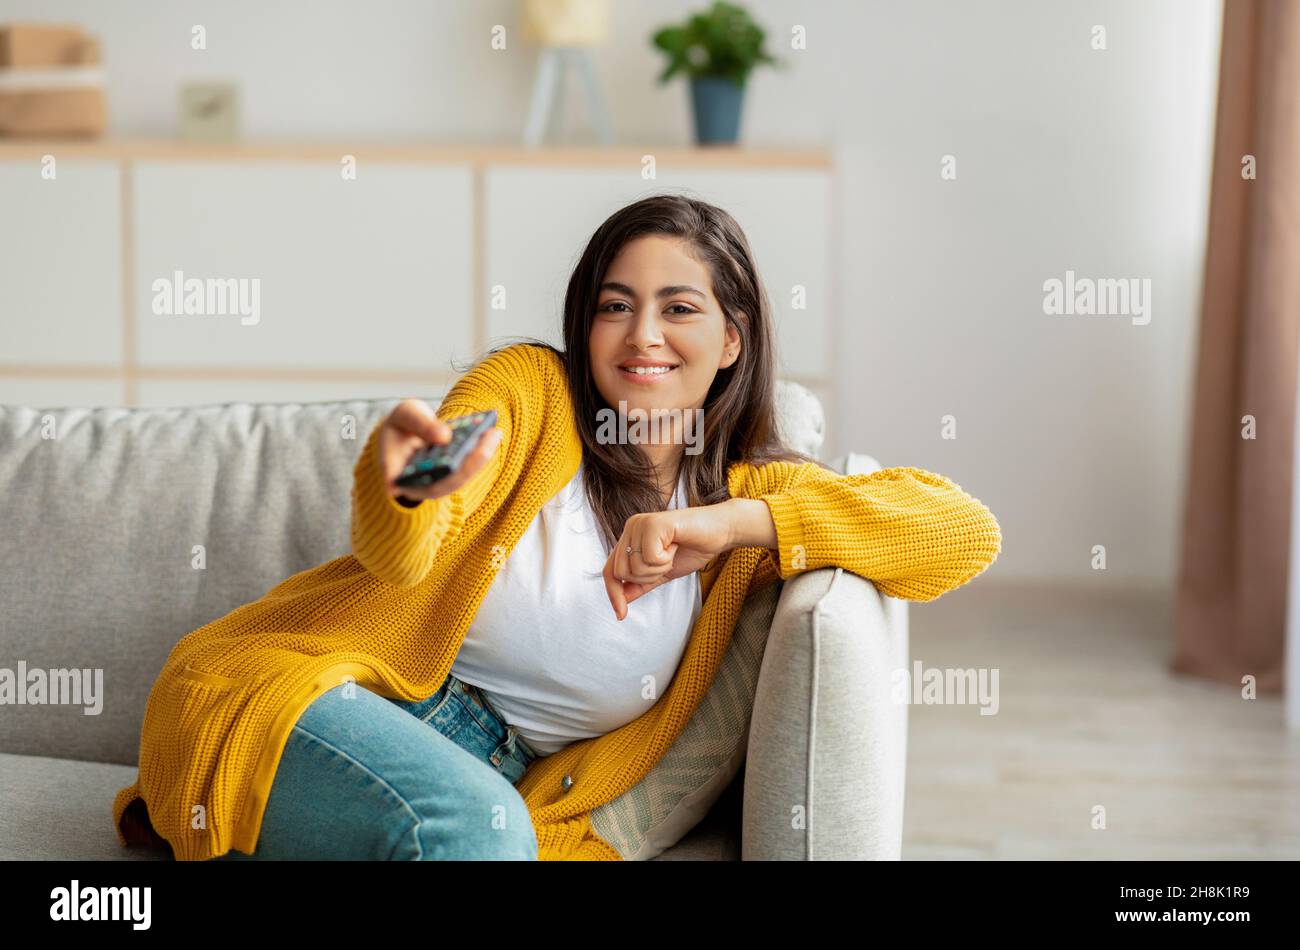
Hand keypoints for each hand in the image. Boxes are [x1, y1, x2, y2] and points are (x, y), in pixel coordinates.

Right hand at [377, 399, 503, 504]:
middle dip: (464, 465)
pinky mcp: (450, 479)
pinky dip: (480, 453)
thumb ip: (420, 423)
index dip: (394, 482)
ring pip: (457, 479)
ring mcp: (433, 485)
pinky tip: (492, 434)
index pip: (392, 479)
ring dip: (478, 458)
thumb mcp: (406, 415)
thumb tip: (445, 437)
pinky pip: (466, 470)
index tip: (392, 486)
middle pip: (438, 483)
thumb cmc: (403, 424)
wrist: (411, 432)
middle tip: (484, 445)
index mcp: (392, 469)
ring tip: (494, 433)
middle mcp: (414, 484)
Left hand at [603, 503, 734, 620]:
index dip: (613, 593)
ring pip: (635, 567)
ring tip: (672, 552)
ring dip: (659, 568)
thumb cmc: (693, 549)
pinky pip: (649, 557)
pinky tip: (675, 546)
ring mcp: (640, 523)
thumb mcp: (663, 573)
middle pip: (621, 572)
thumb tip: (621, 602)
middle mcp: (631, 527)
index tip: (621, 615)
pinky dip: (665, 559)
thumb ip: (641, 584)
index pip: (610, 570)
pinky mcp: (652, 523)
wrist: (720, 533)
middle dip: (648, 577)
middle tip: (667, 562)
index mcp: (630, 537)